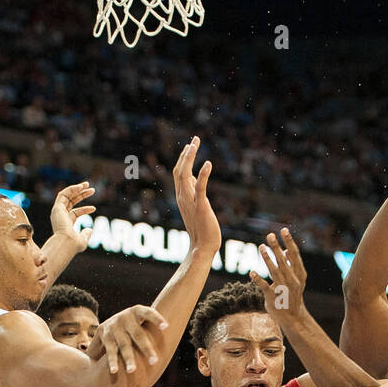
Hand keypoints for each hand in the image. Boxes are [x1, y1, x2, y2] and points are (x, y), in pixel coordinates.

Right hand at [49, 181, 95, 249]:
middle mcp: (61, 216)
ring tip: (87, 184)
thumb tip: (90, 229)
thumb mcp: (83, 240)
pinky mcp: (57, 207)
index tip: (94, 208)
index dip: (85, 209)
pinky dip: (72, 189)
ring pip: (67, 195)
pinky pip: (63, 194)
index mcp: (66, 223)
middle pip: (71, 202)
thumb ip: (86, 234)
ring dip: (77, 189)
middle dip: (81, 194)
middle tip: (91, 189)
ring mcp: (58, 211)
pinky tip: (80, 187)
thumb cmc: (74, 245)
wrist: (66, 243)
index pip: (75, 213)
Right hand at [86, 305, 168, 377]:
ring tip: (132, 370)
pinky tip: (115, 371)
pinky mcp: (104, 336)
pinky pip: (110, 350)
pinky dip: (112, 361)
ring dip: (128, 358)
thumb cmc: (133, 326)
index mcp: (137, 311)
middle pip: (138, 334)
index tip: (166, 326)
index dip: (156, 319)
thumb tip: (174, 333)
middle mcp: (125, 317)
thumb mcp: (141, 321)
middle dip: (146, 348)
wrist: (107, 324)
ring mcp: (114, 327)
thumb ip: (153, 326)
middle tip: (154, 361)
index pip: (148, 313)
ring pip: (124, 344)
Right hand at [173, 137, 219, 253]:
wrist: (203, 247)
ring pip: (185, 174)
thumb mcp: (195, 207)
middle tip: (194, 139)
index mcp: (181, 197)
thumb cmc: (202, 230)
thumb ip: (193, 193)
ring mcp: (190, 201)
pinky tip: (208, 163)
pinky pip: (200, 187)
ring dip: (189, 158)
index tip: (189, 145)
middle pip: (179, 170)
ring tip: (195, 144)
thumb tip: (192, 179)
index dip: (183, 158)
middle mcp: (183, 197)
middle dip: (186, 153)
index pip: (178, 173)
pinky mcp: (201, 206)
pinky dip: (203, 174)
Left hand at [251, 229, 306, 323]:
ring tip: (261, 247)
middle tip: (270, 235)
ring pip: (274, 272)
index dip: (289, 242)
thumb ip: (292, 266)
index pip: (295, 255)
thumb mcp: (296, 280)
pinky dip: (258, 280)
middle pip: (283, 261)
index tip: (284, 230)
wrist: (293, 317)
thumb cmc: (292, 295)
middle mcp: (292, 281)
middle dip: (276, 247)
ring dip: (267, 259)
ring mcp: (283, 289)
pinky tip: (251, 272)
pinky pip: (265, 287)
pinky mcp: (273, 297)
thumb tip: (287, 251)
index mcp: (299, 274)